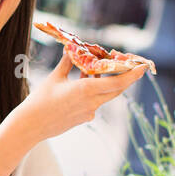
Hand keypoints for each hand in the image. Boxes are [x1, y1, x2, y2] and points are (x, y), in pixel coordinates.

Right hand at [20, 53, 147, 141]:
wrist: (31, 126)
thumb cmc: (40, 100)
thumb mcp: (55, 77)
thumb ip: (68, 63)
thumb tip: (73, 49)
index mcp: (86, 90)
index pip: (117, 82)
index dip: (132, 74)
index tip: (143, 67)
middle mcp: (92, 103)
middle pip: (116, 89)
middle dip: (125, 78)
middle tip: (129, 66)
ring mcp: (88, 113)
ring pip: (104, 95)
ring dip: (103, 82)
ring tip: (92, 69)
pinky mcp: (83, 118)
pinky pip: (94, 102)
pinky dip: (92, 92)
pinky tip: (81, 84)